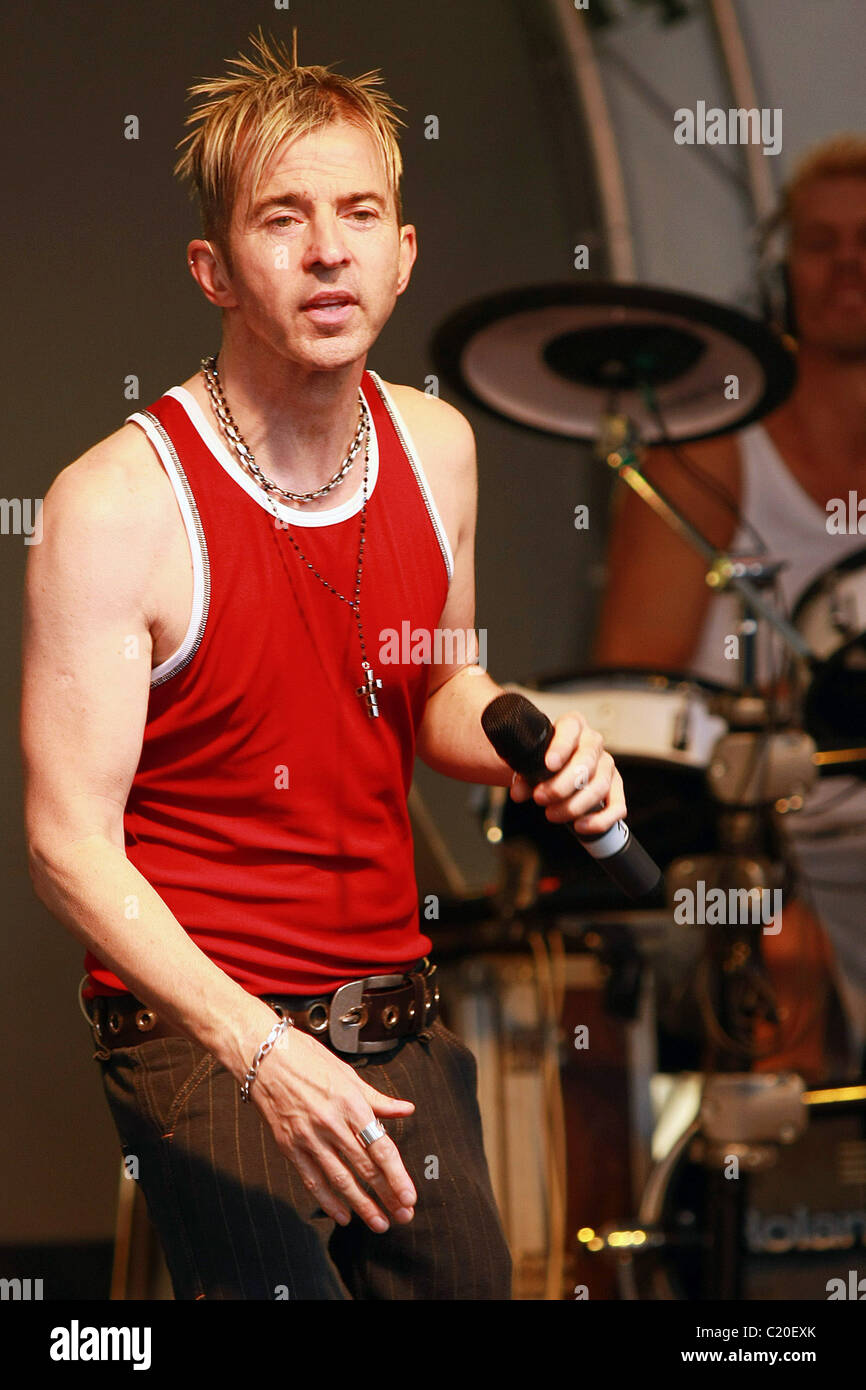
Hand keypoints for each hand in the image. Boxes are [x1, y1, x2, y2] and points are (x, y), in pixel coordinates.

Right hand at [250, 1023, 417, 1233]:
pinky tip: (343, 1215)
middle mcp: (330, 1122)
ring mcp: (308, 1137)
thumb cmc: (307, 1058)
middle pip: (364, 1167)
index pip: (380, 1146)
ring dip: (362, 1205)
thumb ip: (377, 1099)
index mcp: (350, 1102)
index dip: (397, 1175)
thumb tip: (406, 1109)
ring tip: (379, 1223)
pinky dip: (329, 1201)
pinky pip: (312, 1180)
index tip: (409, 1196)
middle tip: (403, 1215)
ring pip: (340, 1179)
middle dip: (386, 1195)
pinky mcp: (289, 1146)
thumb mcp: (347, 1073)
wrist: (262, 1057)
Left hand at [509, 710, 626, 832]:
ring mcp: (607, 765)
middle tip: (540, 798)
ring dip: (575, 805)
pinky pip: (617, 806)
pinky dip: (600, 820)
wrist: (554, 766)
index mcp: (573, 725)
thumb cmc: (542, 759)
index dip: (561, 747)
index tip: (549, 764)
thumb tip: (519, 793)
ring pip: (599, 786)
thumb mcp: (529, 761)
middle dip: (561, 785)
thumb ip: (523, 776)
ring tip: (552, 814)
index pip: (571, 729)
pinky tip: (580, 826)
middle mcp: (593, 742)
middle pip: (586, 762)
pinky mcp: (615, 788)